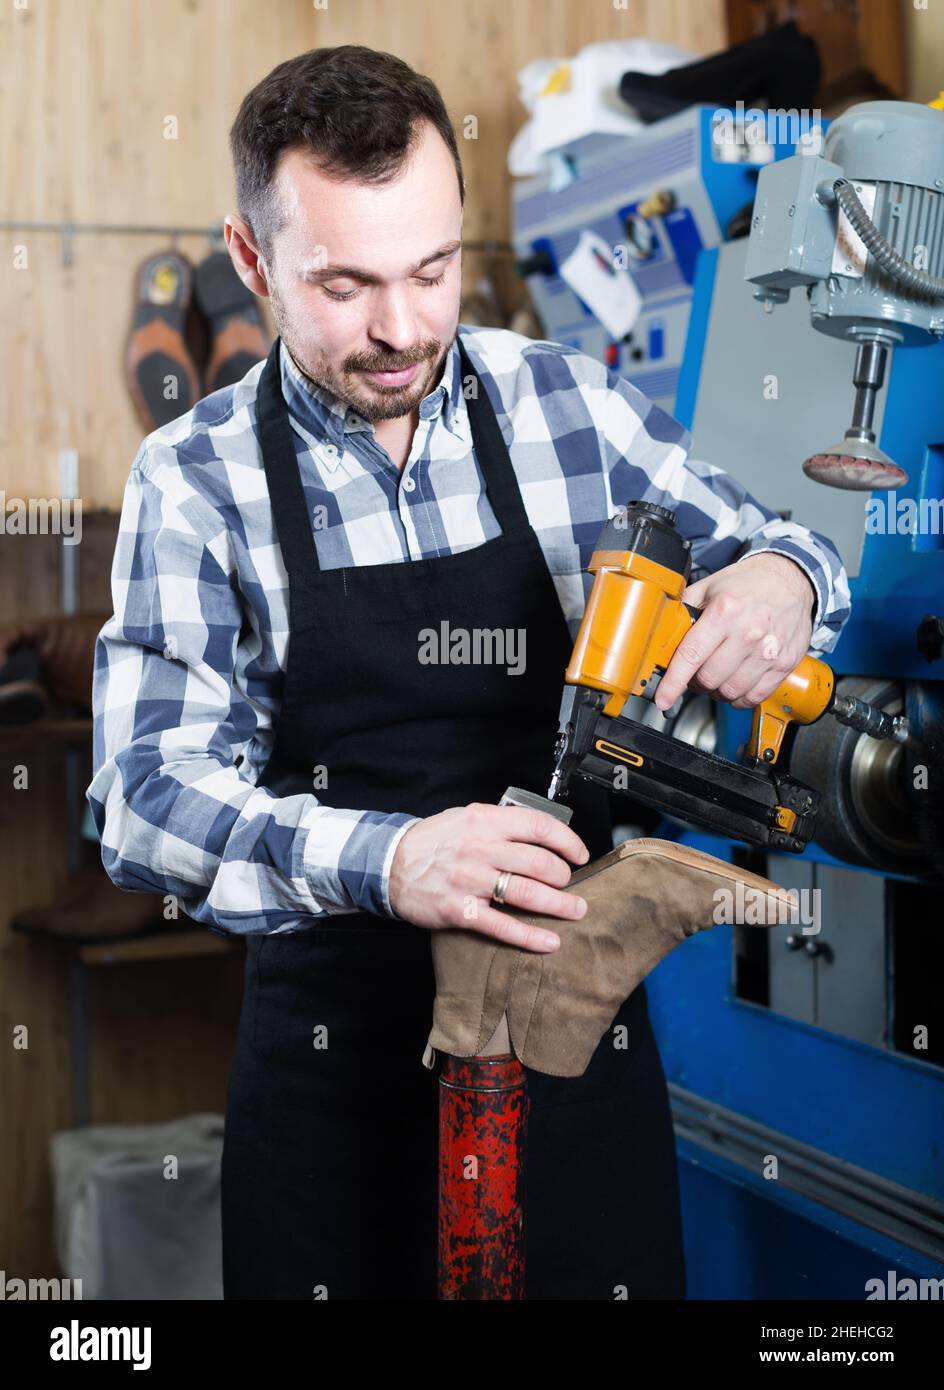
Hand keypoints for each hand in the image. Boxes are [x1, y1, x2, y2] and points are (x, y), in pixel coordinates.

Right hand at [388, 802, 590, 950]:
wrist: (390, 864)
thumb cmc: (433, 841)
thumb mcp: (466, 817)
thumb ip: (500, 823)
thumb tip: (540, 834)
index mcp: (485, 821)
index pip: (539, 827)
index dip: (567, 842)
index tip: (579, 854)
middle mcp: (481, 849)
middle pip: (540, 863)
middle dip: (563, 877)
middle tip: (569, 884)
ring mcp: (471, 881)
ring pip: (528, 894)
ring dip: (559, 905)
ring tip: (576, 910)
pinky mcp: (461, 911)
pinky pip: (503, 926)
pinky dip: (530, 937)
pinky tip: (549, 942)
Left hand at [654, 553, 815, 712]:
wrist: (792, 580)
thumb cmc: (748, 584)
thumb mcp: (709, 587)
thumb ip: (683, 612)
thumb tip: (661, 637)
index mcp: (724, 611)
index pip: (691, 655)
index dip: (673, 682)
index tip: (663, 698)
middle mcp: (748, 632)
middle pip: (709, 679)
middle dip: (697, 681)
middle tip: (697, 672)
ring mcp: (768, 650)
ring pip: (731, 691)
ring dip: (718, 690)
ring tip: (718, 675)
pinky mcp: (784, 663)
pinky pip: (754, 696)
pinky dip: (740, 697)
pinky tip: (737, 683)